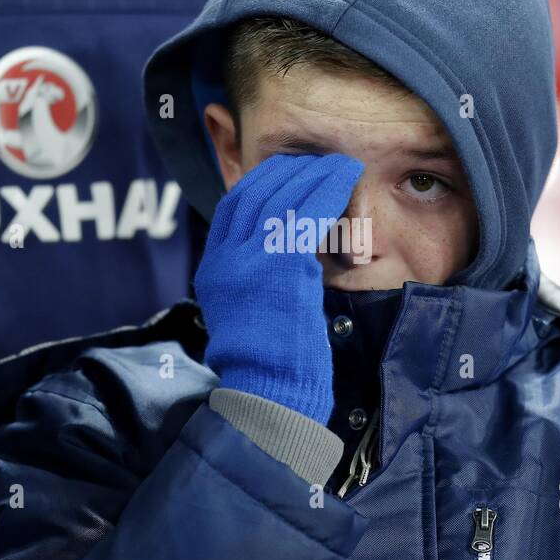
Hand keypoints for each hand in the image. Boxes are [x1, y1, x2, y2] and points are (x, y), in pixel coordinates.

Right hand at [194, 153, 363, 423]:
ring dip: (314, 174)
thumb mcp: (249, 313)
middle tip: (318, 161)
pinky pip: (305, 215)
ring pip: (281, 197)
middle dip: (289, 171)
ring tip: (339, 164)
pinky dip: (327, 190)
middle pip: (255, 193)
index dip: (261, 182)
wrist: (266, 397)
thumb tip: (287, 253)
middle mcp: (225, 259)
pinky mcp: (280, 269)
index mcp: (213, 269)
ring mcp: (249, 262)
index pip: (232, 207)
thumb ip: (257, 279)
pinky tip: (346, 179)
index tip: (288, 171)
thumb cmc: (269, 367)